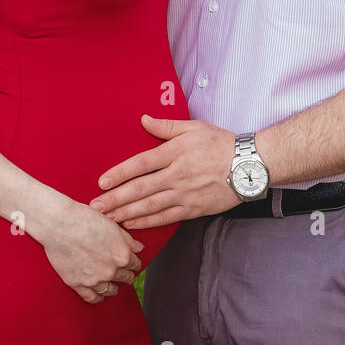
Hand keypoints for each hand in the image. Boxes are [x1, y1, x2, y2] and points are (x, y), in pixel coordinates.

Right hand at [36, 196, 144, 304]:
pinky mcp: (77, 284)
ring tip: (114, 288)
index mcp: (122, 255)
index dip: (134, 263)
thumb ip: (128, 240)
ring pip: (110, 290)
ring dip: (114, 289)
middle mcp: (110, 270)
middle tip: (126, 276)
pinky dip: (97, 298)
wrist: (59, 224)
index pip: (134, 264)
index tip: (132, 264)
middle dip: (126, 276)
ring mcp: (94, 279)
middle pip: (124, 278)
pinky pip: (91, 297)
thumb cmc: (84, 219)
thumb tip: (139, 248)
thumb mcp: (112, 225)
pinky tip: (99, 297)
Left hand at [89, 116, 238, 228]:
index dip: (120, 173)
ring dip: (126, 213)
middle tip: (95, 207)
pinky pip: (166, 217)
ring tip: (107, 218)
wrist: (249, 165)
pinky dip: (147, 222)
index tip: (102, 182)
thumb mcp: (194, 127)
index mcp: (175, 152)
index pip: (141, 164)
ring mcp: (185, 194)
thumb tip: (143, 119)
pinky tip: (131, 224)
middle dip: (115, 199)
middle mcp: (177, 175)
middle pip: (140, 189)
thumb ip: (166, 126)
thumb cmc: (221, 143)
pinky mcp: (193, 209)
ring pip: (150, 206)